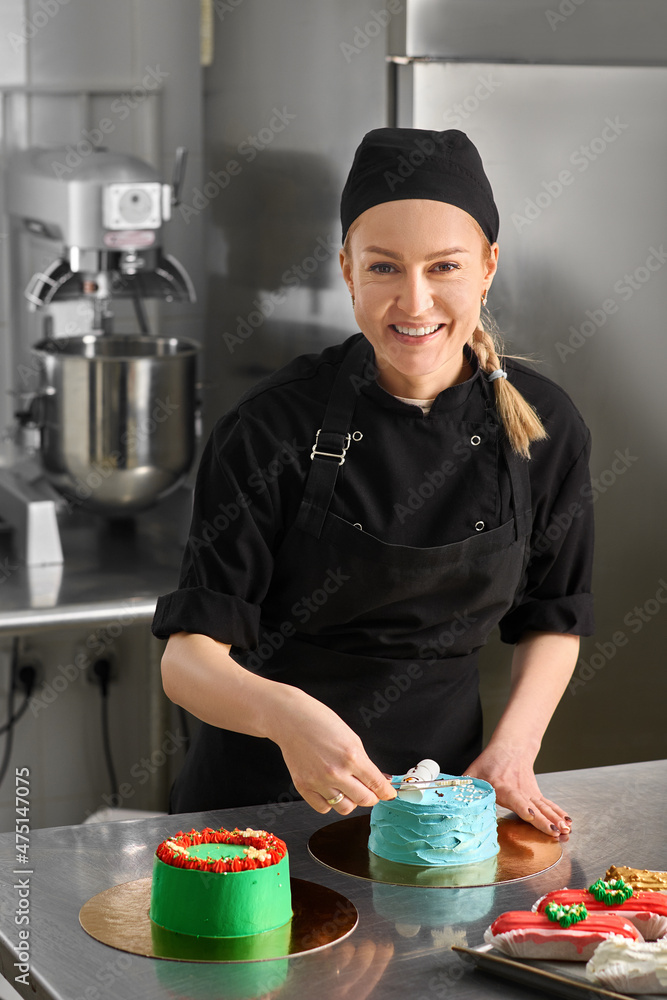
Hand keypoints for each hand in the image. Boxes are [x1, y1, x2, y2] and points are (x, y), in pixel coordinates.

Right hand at [267, 686, 395, 814]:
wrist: (291, 719)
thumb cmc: (320, 721)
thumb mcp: (351, 737)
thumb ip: (364, 761)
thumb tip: (378, 780)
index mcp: (351, 756)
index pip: (377, 784)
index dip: (386, 791)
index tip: (389, 794)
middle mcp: (336, 772)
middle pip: (365, 800)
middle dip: (372, 796)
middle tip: (370, 791)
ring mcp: (318, 781)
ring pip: (345, 808)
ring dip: (351, 801)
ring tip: (348, 789)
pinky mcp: (303, 787)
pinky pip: (324, 808)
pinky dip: (330, 803)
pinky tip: (330, 790)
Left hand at [466, 744, 570, 838]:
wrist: (510, 748)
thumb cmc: (488, 763)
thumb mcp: (472, 773)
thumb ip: (461, 786)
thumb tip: (443, 797)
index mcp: (502, 786)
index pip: (514, 797)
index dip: (522, 806)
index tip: (530, 814)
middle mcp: (519, 790)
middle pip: (534, 806)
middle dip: (545, 820)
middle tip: (556, 831)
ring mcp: (530, 792)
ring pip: (545, 806)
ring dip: (556, 819)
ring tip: (565, 831)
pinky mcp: (536, 794)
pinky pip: (549, 805)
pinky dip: (559, 814)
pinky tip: (568, 824)